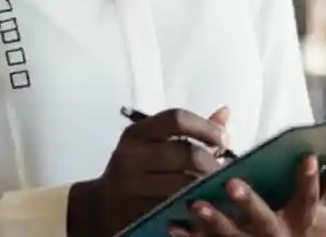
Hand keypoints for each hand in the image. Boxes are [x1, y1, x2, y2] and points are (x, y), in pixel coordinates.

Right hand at [69, 107, 229, 236]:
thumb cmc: (135, 167)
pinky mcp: (139, 211)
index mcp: (136, 133)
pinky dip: (194, 204)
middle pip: (185, 153)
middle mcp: (131, 156)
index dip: (205, 126)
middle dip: (212, 162)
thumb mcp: (152, 143)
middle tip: (223, 169)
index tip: (222, 138)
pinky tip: (201, 202)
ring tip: (215, 185)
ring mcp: (133, 186)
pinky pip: (177, 208)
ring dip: (206, 185)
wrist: (101, 205)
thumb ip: (188, 130)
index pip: (176, 119)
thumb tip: (225, 113)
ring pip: (184, 184)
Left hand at [174, 150, 325, 236]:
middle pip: (264, 220)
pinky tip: (173, 226)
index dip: (310, 179)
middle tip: (230, 182)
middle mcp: (280, 236)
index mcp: (305, 220)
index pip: (310, 198)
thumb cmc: (309, 231)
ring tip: (194, 204)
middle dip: (248, 202)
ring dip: (213, 222)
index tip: (307, 157)